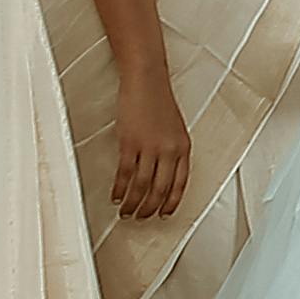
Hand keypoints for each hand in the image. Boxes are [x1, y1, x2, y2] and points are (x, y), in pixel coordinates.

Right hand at [108, 76, 190, 219]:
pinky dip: (119, 188)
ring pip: (142, 186)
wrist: (147, 81)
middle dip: (150, 208)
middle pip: (161, 190)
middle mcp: (169, 150)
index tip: (164, 214)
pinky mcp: (131, 143)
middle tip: (141, 217)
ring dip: (133, 203)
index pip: (180, 184)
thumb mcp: (175, 129)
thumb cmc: (159, 102)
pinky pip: (125, 174)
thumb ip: (172, 151)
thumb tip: (164, 174)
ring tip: (126, 212)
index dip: (172, 202)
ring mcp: (150, 147)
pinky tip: (115, 196)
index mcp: (183, 148)